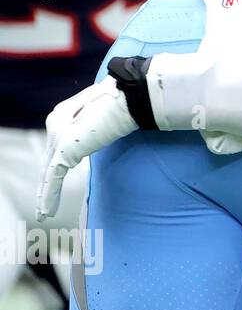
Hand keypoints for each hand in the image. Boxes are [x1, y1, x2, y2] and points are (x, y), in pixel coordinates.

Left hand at [39, 78, 138, 220]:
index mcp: (63, 114)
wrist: (128, 95)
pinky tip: (46, 211)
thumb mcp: (108, 113)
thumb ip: (98, 124)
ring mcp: (58, 135)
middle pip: (49, 161)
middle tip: (45, 205)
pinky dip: (49, 195)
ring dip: (45, 195)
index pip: (57, 145)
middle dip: (46, 184)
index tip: (59, 180)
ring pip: (48, 171)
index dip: (55, 165)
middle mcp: (55, 123)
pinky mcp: (65, 147)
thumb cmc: (124, 100)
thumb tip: (99, 133)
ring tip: (44, 213)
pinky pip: (53, 177)